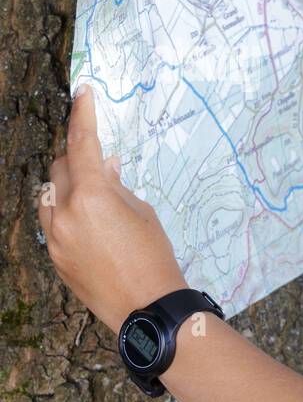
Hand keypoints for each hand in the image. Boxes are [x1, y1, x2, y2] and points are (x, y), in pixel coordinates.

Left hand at [37, 85, 188, 334]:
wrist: (147, 308)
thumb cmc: (155, 257)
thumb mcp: (143, 214)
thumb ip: (117, 187)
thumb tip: (105, 166)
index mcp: (92, 196)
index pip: (83, 144)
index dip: (83, 115)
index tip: (82, 93)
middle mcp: (65, 212)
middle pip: (59, 167)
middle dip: (76, 156)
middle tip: (96, 155)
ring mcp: (55, 236)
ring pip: (49, 195)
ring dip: (66, 186)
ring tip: (93, 194)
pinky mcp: (54, 256)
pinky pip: (52, 222)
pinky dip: (66, 212)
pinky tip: (90, 223)